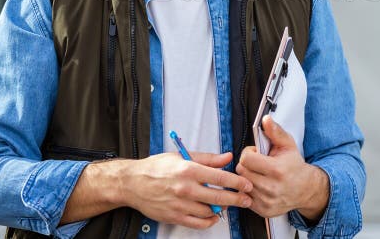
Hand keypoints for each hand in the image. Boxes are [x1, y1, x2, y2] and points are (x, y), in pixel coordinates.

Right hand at [122, 151, 252, 228]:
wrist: (133, 183)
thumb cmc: (155, 168)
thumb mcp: (181, 155)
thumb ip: (207, 158)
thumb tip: (226, 157)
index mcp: (188, 170)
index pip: (220, 177)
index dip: (237, 182)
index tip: (246, 184)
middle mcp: (185, 188)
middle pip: (218, 196)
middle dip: (237, 199)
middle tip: (246, 199)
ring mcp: (180, 204)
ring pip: (210, 211)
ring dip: (222, 209)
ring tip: (227, 204)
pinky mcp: (175, 216)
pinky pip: (198, 223)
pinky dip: (209, 221)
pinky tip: (213, 216)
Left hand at [236, 116, 329, 219]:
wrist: (306, 189)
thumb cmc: (295, 166)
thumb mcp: (288, 145)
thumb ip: (275, 131)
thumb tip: (265, 119)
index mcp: (277, 170)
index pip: (247, 159)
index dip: (249, 153)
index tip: (256, 153)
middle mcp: (271, 187)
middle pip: (241, 171)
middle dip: (246, 164)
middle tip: (257, 163)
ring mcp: (267, 201)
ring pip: (242, 184)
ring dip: (247, 177)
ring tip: (258, 174)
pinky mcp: (263, 210)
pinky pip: (244, 197)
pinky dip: (248, 190)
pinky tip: (258, 185)